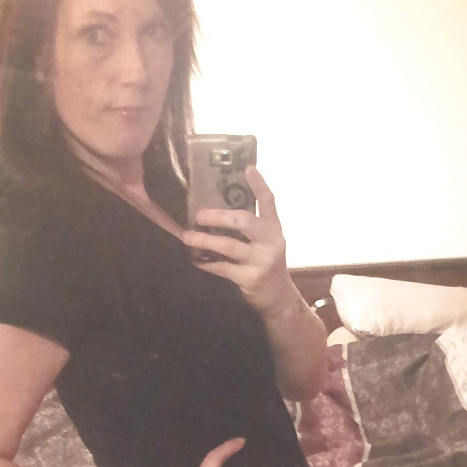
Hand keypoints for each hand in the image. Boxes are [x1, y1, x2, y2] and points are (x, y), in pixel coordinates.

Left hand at [182, 167, 303, 325]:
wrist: (278, 298)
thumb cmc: (266, 264)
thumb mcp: (266, 242)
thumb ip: (252, 228)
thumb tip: (217, 210)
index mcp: (274, 229)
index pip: (269, 202)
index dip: (259, 184)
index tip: (248, 168)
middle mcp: (271, 242)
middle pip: (245, 222)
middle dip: (220, 216)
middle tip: (199, 215)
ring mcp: (261, 261)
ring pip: (229, 246)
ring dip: (205, 240)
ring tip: (187, 236)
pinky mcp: (250, 278)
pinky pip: (223, 268)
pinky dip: (206, 263)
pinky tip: (195, 260)